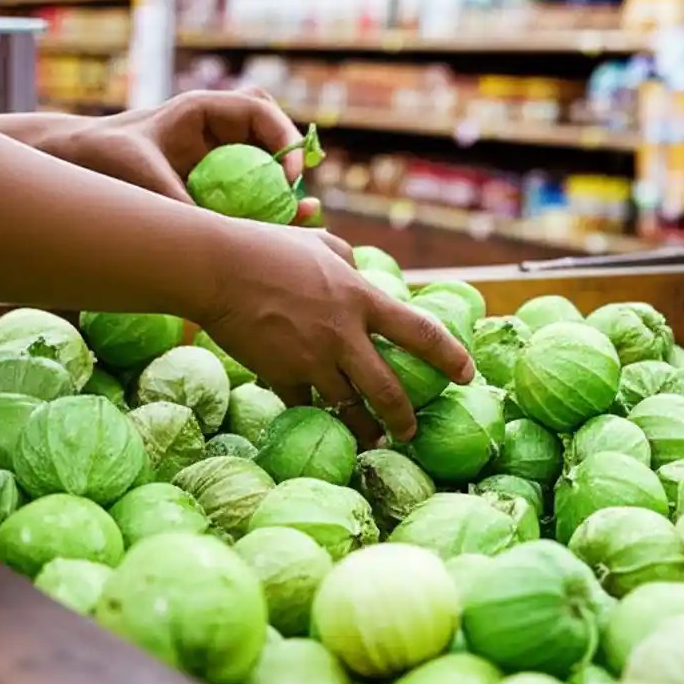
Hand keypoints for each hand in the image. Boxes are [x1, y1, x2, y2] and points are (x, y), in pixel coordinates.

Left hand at [41, 88, 321, 223]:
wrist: (73, 167)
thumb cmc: (101, 160)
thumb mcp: (140, 180)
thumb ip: (178, 204)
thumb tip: (215, 236)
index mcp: (201, 111)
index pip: (258, 110)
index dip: (283, 138)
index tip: (288, 175)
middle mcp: (214, 130)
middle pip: (271, 131)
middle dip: (290, 159)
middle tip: (295, 193)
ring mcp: (215, 154)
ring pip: (264, 162)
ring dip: (280, 188)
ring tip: (296, 216)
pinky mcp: (210, 181)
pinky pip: (248, 190)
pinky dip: (262, 209)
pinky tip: (272, 233)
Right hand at [200, 222, 474, 443]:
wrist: (217, 268)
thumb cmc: (268, 247)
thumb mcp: (322, 243)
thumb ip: (349, 262)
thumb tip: (362, 272)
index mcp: (361, 298)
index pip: (421, 333)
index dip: (450, 357)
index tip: (467, 375)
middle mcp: (344, 335)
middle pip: (389, 391)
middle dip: (405, 418)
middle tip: (411, 432)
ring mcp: (313, 360)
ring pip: (349, 409)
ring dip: (364, 429)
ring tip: (373, 439)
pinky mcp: (281, 375)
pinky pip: (306, 406)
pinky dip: (316, 414)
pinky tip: (321, 422)